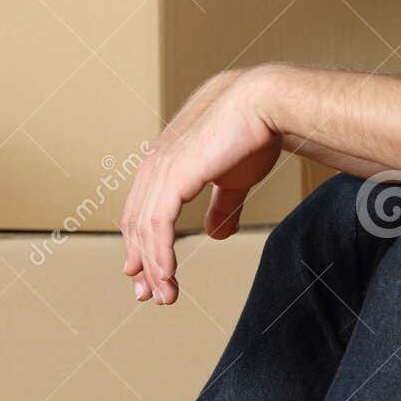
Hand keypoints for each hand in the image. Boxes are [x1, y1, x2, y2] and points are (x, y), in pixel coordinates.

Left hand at [120, 67, 281, 304]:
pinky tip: (167, 278)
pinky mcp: (173, 177)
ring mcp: (160, 170)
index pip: (142, 212)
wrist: (265, 103)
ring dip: (154, 269)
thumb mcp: (234, 178)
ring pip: (145, 231)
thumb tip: (215, 234)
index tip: (149, 278)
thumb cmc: (254, 133)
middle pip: (135, 225)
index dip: (143, 246)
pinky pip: (158, 226)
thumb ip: (222, 205)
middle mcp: (154, 166)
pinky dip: (160, 256)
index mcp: (165, 163)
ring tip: (165, 297)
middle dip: (142, 264)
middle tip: (149, 297)